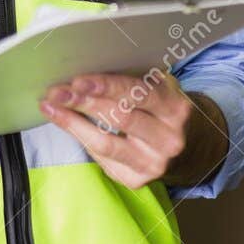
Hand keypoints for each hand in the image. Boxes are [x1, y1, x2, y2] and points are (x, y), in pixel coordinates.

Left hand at [39, 73, 228, 190]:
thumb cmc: (165, 110)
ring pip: (105, 143)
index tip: (78, 80)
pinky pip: (102, 159)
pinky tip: (67, 124)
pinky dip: (81, 138)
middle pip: (119, 119)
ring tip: (52, 107)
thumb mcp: (162, 89)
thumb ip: (136, 78)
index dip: (107, 86)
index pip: (139, 94)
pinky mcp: (137, 180)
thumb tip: (90, 63)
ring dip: (73, 123)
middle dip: (83, 103)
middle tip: (57, 91)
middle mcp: (168, 140)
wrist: (191, 148)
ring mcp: (153, 164)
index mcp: (176, 109)